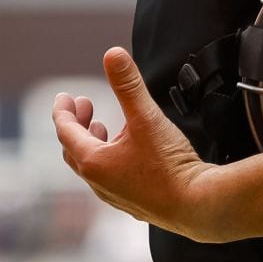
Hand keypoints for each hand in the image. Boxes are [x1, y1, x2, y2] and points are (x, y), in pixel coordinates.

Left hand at [51, 47, 224, 241]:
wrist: (199, 207)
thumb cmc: (170, 166)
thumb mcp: (147, 118)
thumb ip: (128, 85)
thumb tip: (112, 53)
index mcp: (94, 163)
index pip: (65, 132)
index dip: (62, 111)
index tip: (64, 97)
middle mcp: (99, 184)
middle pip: (74, 150)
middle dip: (76, 124)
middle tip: (84, 105)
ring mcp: (115, 196)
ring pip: (92, 166)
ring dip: (92, 142)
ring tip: (102, 126)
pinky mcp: (133, 202)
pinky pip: (110, 177)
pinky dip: (108, 157)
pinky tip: (128, 149)